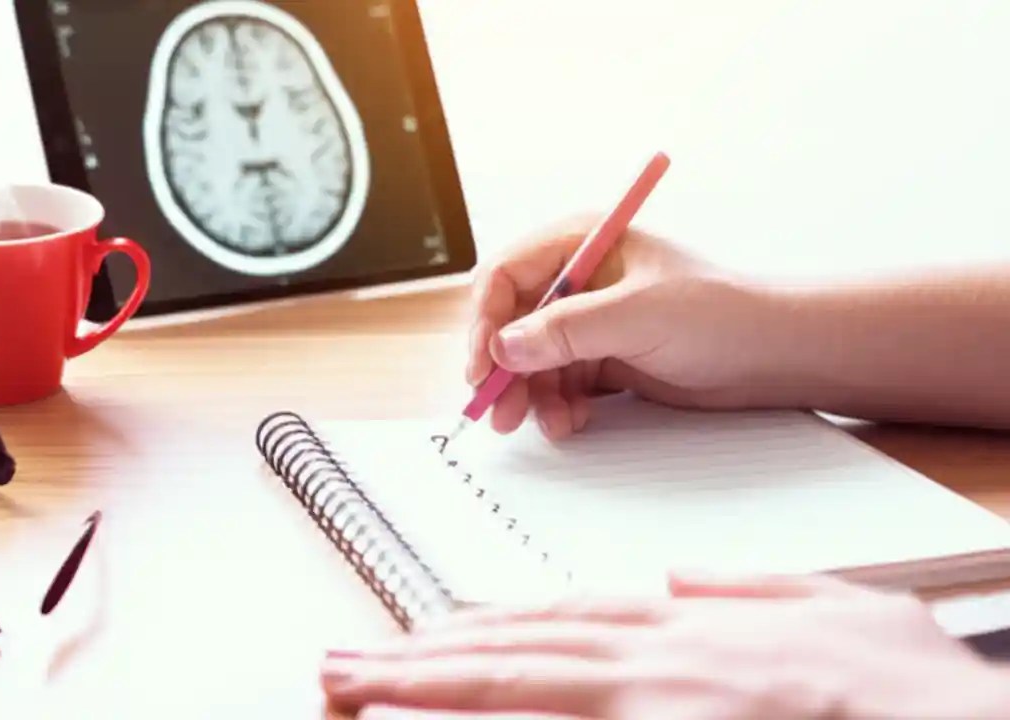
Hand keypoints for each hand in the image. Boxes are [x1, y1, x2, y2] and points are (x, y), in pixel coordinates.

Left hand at [321, 574, 1009, 719]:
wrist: (960, 719)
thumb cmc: (901, 687)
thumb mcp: (823, 608)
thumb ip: (740, 592)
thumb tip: (682, 582)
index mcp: (682, 627)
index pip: (551, 620)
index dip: (474, 625)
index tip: (419, 632)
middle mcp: (652, 658)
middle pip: (509, 649)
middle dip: (415, 655)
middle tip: (341, 661)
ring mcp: (654, 702)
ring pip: (514, 684)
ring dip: (425, 681)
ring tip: (353, 682)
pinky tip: (435, 713)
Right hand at [466, 214, 781, 438]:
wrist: (775, 355)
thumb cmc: (721, 315)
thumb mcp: (637, 315)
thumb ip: (567, 330)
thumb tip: (506, 347)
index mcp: (583, 243)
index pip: (507, 276)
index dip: (488, 321)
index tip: (485, 366)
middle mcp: (580, 278)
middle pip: (513, 321)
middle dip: (504, 367)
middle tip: (497, 410)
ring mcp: (592, 320)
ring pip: (532, 358)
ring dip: (529, 393)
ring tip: (542, 423)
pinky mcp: (605, 356)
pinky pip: (559, 382)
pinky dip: (556, 404)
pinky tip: (568, 422)